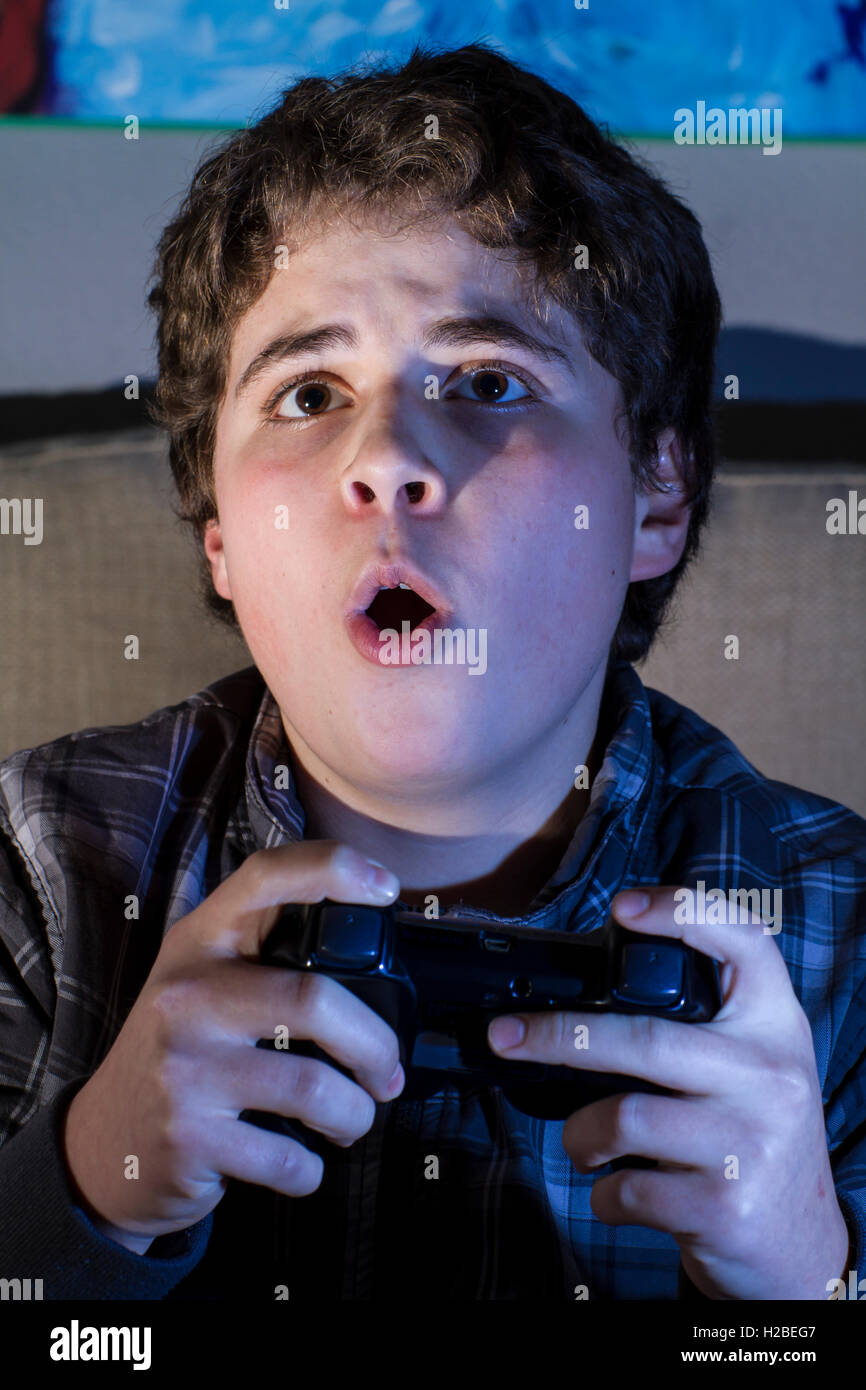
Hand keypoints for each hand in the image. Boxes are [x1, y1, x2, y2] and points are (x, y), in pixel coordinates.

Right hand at [62, 842, 404, 1250]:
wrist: (106, 1145)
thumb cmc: (180, 1054)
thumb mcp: (204, 983)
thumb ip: (267, 955)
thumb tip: (373, 955)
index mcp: (200, 943)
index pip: (265, 878)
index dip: (333, 868)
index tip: (384, 886)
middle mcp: (187, 995)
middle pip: (315, 999)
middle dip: (375, 1046)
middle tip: (386, 1072)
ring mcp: (184, 1065)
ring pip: (313, 1087)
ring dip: (353, 1113)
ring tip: (351, 1118)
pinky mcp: (188, 1135)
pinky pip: (287, 1156)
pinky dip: (311, 1168)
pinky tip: (302, 1160)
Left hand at [487, 886, 849, 1298]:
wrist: (801, 1248)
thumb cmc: (751, 1137)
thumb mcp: (750, 1066)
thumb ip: (698, 1025)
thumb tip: (585, 996)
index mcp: (776, 1025)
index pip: (745, 941)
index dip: (683, 911)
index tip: (623, 907)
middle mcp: (770, 1075)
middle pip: (646, 1037)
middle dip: (559, 1036)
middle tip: (506, 1035)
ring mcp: (750, 1142)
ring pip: (623, 1117)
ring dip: (580, 1135)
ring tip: (586, 1143)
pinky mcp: (725, 1206)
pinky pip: (626, 1189)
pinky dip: (602, 1192)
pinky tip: (618, 1190)